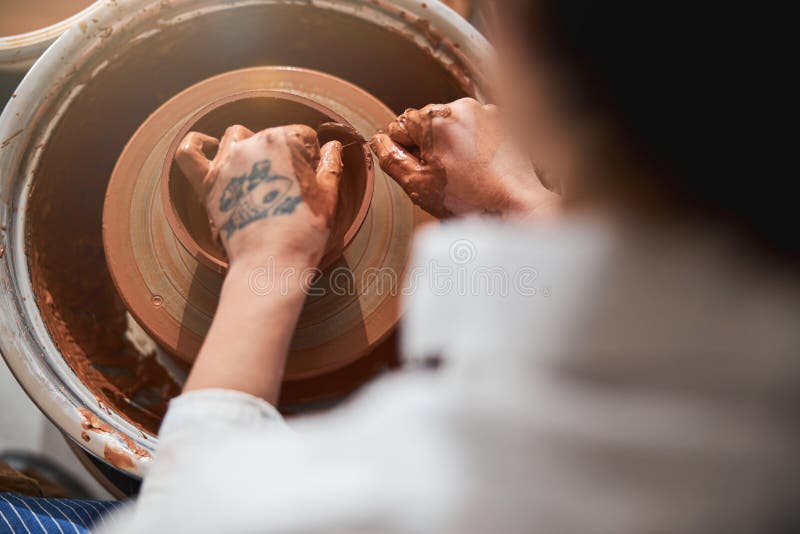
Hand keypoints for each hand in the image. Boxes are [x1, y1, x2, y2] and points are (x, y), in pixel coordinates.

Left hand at [175, 125, 342, 268]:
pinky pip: (190, 152)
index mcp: (286, 140)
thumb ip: (331, 164)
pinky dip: (197, 145)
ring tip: (260, 172)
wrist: (271, 262)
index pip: (304, 136)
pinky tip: (208, 146)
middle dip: (284, 155)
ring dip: (249, 146)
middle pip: (272, 136)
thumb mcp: (329, 194)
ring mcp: (226, 162)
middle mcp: (252, 143)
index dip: (311, 158)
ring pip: (236, 136)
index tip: (311, 179)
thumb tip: (333, 146)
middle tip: (291, 188)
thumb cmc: (304, 230)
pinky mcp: (208, 183)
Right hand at [370, 98, 559, 218]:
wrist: (515, 205)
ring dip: (449, 144)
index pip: (399, 127)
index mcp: (434, 119)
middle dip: (427, 146)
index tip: (421, 170)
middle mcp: (459, 107)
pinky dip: (471, 144)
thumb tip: (377, 141)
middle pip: (425, 123)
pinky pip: (473, 128)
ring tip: (463, 173)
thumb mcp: (417, 184)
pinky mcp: (500, 120)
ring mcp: (483, 111)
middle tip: (442, 175)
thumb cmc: (468, 199)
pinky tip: (478, 167)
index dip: (405, 152)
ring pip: (449, 125)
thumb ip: (390, 158)